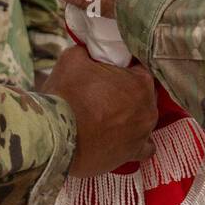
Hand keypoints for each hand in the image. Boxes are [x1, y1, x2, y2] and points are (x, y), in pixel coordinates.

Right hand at [42, 45, 156, 176]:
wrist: (55, 137)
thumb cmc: (67, 95)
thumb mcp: (73, 58)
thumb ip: (88, 51)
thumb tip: (89, 50)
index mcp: (140, 83)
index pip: (140, 68)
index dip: (125, 67)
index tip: (110, 70)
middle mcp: (148, 109)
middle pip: (143, 94)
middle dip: (128, 91)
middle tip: (104, 92)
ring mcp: (143, 134)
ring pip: (143, 119)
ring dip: (130, 115)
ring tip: (107, 115)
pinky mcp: (132, 154)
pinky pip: (144, 147)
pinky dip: (135, 141)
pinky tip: (121, 136)